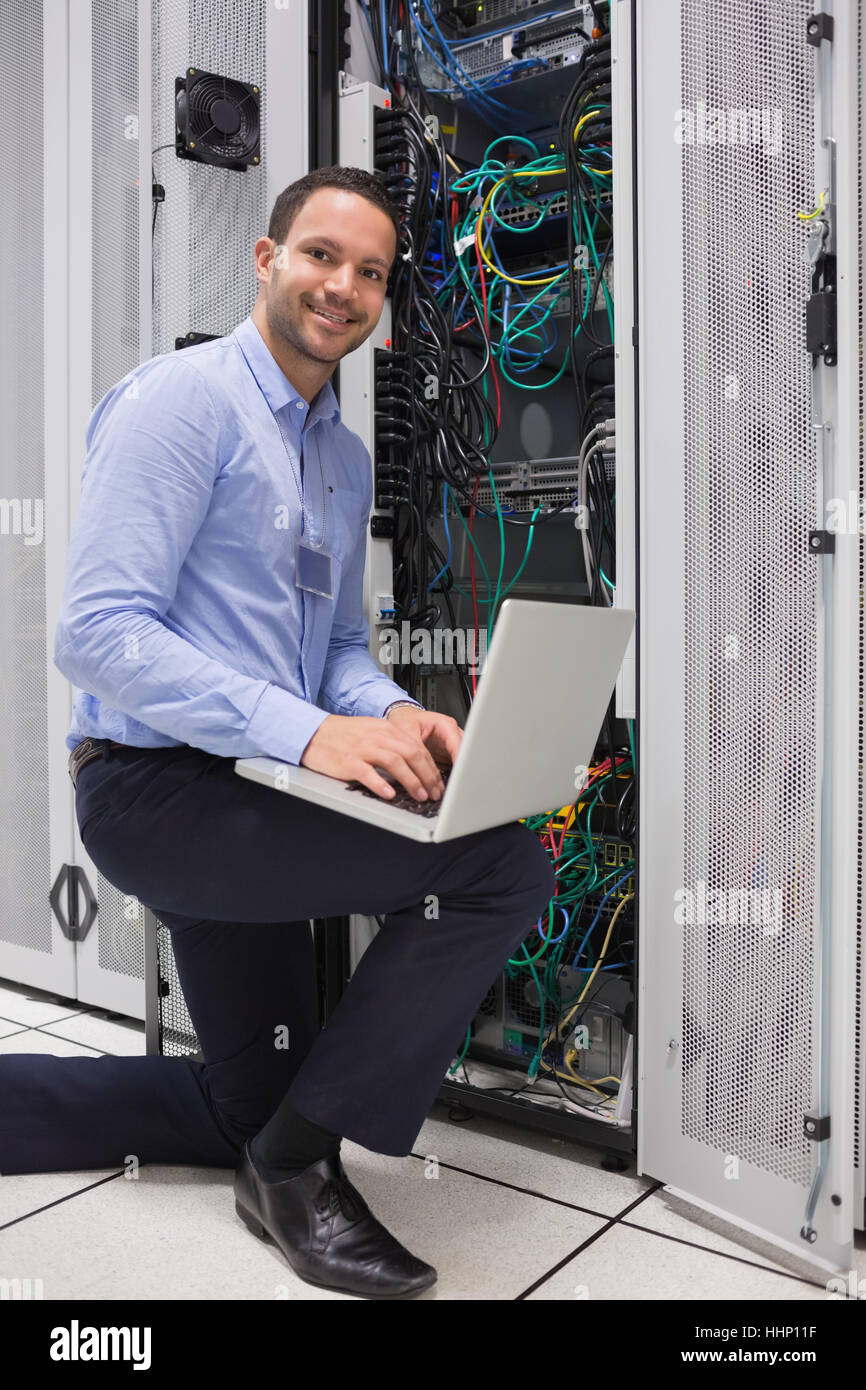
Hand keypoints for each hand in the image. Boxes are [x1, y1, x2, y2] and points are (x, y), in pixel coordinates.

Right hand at [299, 710, 461, 801]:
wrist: (313, 732)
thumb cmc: (342, 735)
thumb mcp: (372, 732)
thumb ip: (393, 744)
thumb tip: (416, 763)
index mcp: (386, 729)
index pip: (417, 748)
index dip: (431, 767)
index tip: (438, 783)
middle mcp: (377, 737)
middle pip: (411, 754)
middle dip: (427, 775)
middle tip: (434, 792)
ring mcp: (363, 748)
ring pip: (395, 762)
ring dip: (411, 780)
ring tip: (419, 795)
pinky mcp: (348, 761)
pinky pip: (368, 773)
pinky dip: (380, 784)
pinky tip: (389, 794)